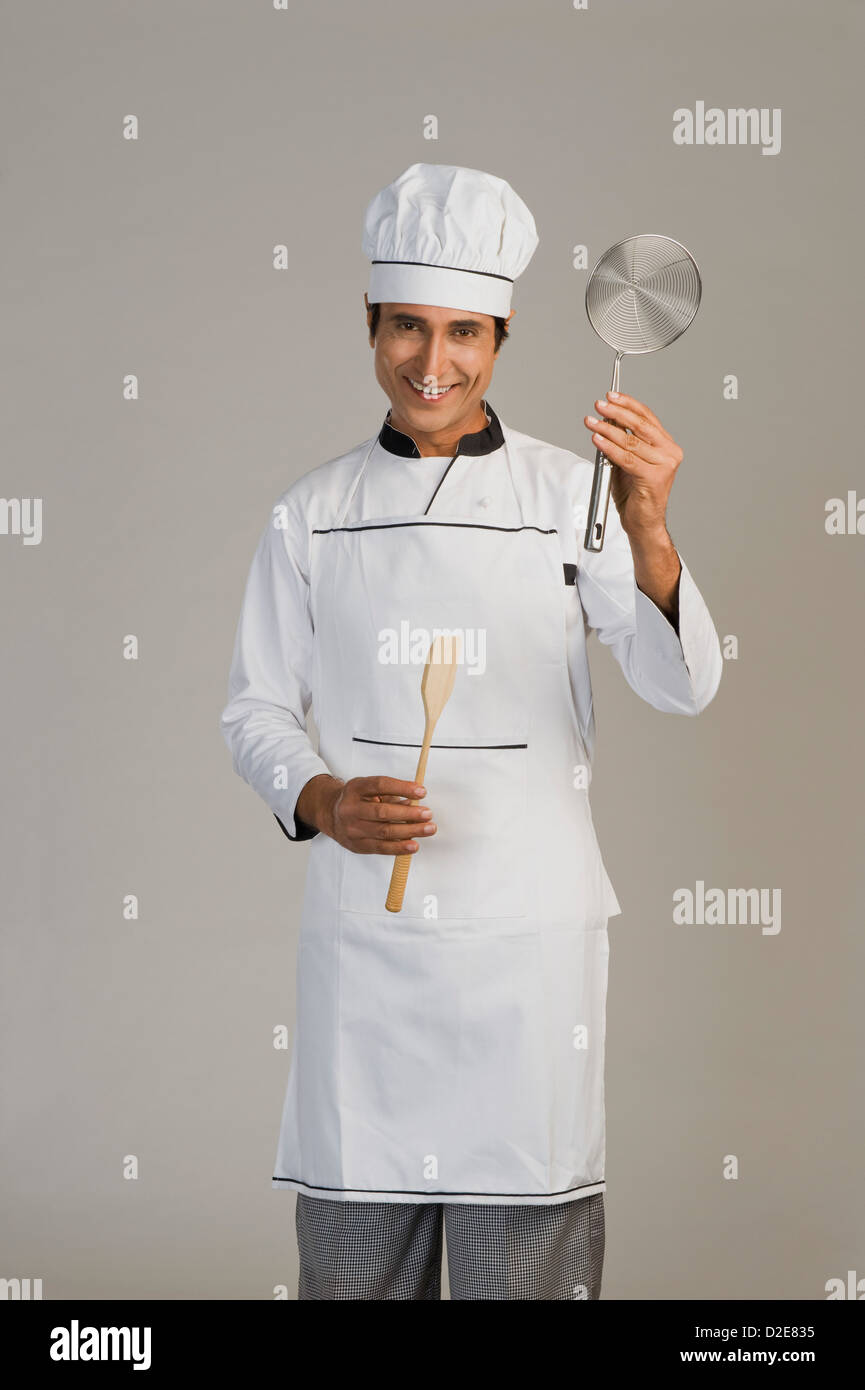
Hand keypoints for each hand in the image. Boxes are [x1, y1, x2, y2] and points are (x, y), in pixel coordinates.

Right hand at [298, 773, 436, 853]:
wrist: (330, 814)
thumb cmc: (356, 800)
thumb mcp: (368, 789)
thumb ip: (391, 794)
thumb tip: (415, 802)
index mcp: (355, 788)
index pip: (380, 785)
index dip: (402, 788)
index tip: (421, 792)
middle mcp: (350, 809)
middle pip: (383, 812)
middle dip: (408, 814)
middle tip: (428, 814)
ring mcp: (352, 829)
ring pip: (384, 832)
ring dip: (409, 831)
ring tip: (427, 829)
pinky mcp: (357, 845)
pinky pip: (381, 848)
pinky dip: (399, 847)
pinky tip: (413, 845)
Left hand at [584, 391, 683, 538]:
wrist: (643, 523)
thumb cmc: (635, 494)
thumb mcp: (627, 462)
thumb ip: (621, 442)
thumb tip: (606, 419)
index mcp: (667, 446)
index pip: (647, 418)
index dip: (629, 404)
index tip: (612, 395)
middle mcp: (670, 453)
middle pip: (640, 425)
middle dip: (617, 412)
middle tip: (599, 405)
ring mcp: (664, 465)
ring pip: (630, 441)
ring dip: (607, 429)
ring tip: (591, 422)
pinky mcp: (654, 478)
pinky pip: (626, 458)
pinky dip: (609, 448)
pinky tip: (597, 440)